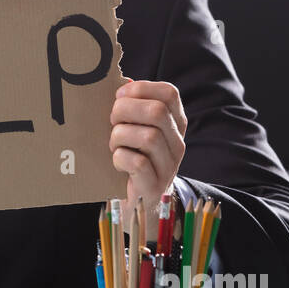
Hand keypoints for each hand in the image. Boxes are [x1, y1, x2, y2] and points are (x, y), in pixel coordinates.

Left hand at [110, 78, 186, 247]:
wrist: (139, 205)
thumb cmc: (131, 159)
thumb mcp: (133, 130)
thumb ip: (130, 107)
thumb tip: (122, 81)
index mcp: (175, 124)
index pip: (169, 93)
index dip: (141, 89)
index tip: (119, 96)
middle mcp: (177, 143)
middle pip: (157, 111)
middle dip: (125, 111)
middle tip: (111, 121)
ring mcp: (169, 165)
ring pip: (148, 136)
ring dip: (119, 136)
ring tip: (113, 145)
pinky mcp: (154, 185)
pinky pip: (137, 162)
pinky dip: (120, 158)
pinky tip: (116, 161)